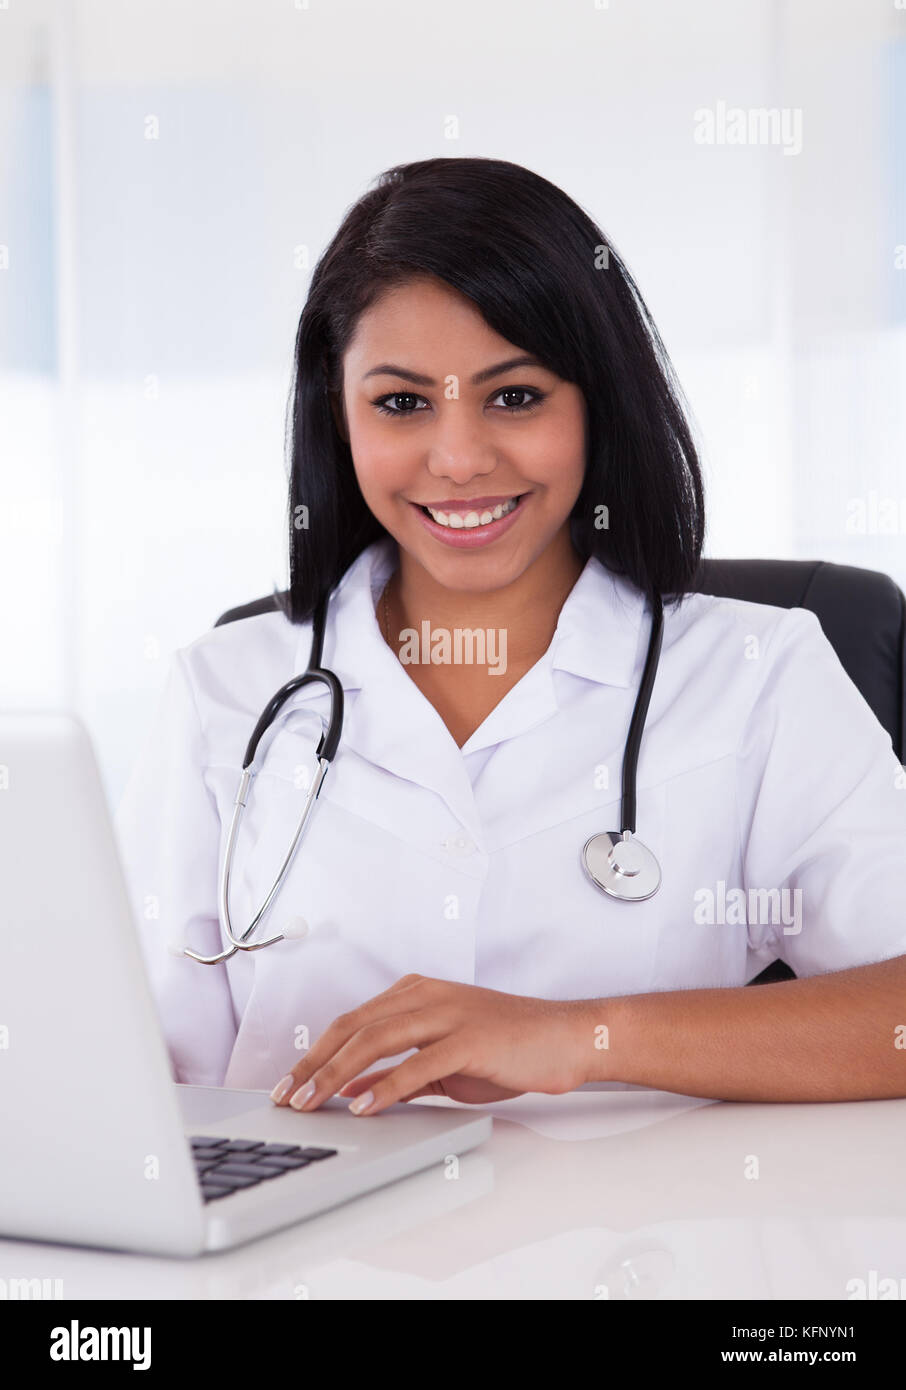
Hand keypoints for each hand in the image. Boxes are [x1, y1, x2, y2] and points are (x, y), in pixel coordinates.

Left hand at [269, 974, 591, 1115]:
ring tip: (312, 1103)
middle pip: (354, 1027)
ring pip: (376, 1039)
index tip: (289, 1083)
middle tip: (288, 1096)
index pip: (351, 1021)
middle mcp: (427, 995)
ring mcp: (449, 1013)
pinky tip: (362, 1106)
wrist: (566, 1037)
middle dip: (314, 1064)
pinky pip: (417, 1063)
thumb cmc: (508, 1049)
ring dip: (337, 1074)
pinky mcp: (470, 1038)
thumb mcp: (445, 1060)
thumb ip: (402, 1070)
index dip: (315, 1052)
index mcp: (417, 992)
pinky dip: (384, 1086)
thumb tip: (355, 1090)